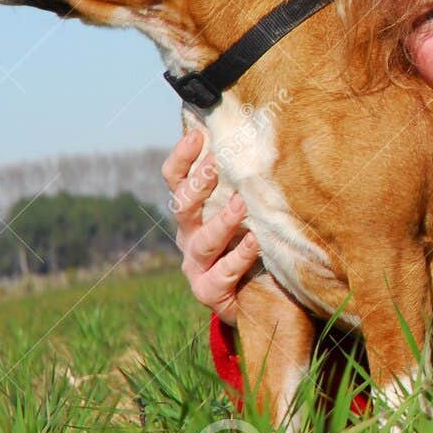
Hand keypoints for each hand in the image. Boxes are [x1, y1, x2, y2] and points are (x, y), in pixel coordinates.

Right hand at [162, 129, 259, 324]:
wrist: (257, 299)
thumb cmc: (251, 244)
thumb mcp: (245, 212)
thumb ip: (243, 184)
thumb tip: (253, 136)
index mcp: (192, 215)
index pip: (176, 182)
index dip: (182, 158)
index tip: (198, 133)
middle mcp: (189, 238)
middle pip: (184, 208)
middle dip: (200, 183)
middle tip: (217, 162)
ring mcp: (197, 267)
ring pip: (204, 242)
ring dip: (222, 221)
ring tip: (242, 203)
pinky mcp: (210, 293)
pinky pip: (222, 274)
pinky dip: (239, 257)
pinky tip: (254, 242)